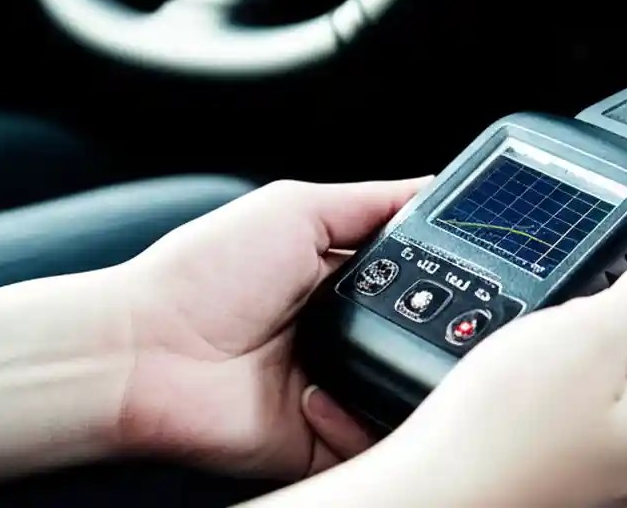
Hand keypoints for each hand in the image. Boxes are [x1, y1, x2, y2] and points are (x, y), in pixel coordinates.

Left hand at [112, 178, 425, 478]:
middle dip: (444, 329)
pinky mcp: (322, 440)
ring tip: (378, 356)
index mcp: (342, 280)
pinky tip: (316, 396)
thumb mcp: (296, 210)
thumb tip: (435, 185)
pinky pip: (371, 440)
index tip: (483, 266)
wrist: (143, 354)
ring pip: (409, 391)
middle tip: (453, 319)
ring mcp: (337, 388)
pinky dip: (357, 422)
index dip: (451, 274)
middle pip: (426, 335)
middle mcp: (346, 335)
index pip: (420, 277)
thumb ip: (372, 202)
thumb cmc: (204, 274)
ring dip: (407, 377)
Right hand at [369, 248, 626, 507]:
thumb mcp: (588, 334)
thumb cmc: (498, 430)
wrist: (422, 494)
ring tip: (504, 381)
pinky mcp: (528, 485)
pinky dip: (511, 413)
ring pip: (567, 400)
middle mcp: (621, 471)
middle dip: (574, 346)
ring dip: (538, 378)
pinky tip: (487, 411)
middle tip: (534, 345)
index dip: (621, 311)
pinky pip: (530, 430)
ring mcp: (573, 484)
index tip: (580, 308)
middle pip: (615, 373)